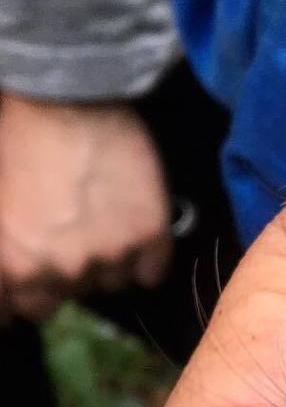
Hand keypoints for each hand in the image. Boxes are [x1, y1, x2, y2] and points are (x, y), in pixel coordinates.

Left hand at [0, 93, 171, 319]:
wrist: (67, 96)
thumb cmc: (18, 137)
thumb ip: (6, 248)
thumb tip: (14, 278)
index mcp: (16, 263)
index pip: (15, 310)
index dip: (18, 298)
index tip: (24, 288)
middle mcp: (63, 270)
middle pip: (62, 302)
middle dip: (58, 280)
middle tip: (61, 244)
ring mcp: (110, 256)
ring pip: (108, 284)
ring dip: (102, 263)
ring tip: (96, 221)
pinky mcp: (149, 239)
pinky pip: (150, 272)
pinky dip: (143, 259)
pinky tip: (129, 228)